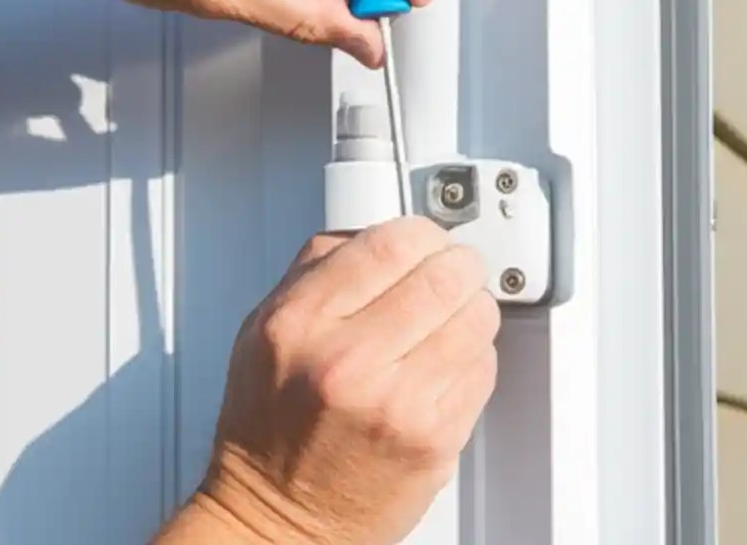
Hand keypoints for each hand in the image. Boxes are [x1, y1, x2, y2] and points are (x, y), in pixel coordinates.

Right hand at [160, 217, 499, 543]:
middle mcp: (347, 361)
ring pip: (477, 319)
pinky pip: (483, 369)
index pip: (390, 243)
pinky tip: (442, 367)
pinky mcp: (435, 438)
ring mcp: (398, 403)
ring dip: (472, 311)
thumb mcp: (263, 332)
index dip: (422, 233)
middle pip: (446, 275)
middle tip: (453, 272)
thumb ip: (316, 271)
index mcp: (300, 324)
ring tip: (448, 322)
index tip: (427, 239)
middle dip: (459, 266)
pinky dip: (473, 358)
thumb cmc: (269, 431)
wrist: (279, 519)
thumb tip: (376, 230)